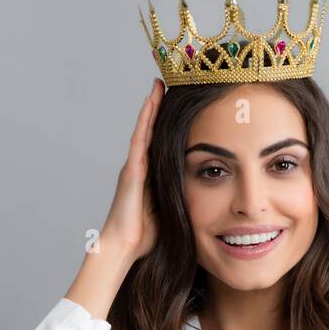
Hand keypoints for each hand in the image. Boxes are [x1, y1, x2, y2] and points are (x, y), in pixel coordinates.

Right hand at [97, 78, 163, 263]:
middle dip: (158, 107)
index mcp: (151, 175)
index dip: (166, 123)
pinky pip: (140, 138)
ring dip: (151, 106)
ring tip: (159, 84)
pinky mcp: (132, 169)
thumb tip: (204, 197)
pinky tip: (151, 101)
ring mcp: (134, 166)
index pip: (161, 142)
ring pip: (144, 128)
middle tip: (166, 83)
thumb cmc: (145, 236)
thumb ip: (180, 198)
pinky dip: (145, 118)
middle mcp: (140, 166)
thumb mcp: (170, 210)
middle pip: (151, 130)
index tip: (178, 104)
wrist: (124, 246)